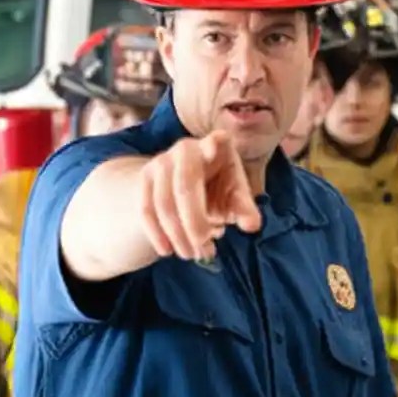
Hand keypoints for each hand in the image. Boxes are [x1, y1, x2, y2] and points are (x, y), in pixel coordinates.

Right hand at [139, 130, 262, 260]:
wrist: (186, 184)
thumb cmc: (220, 188)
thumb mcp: (236, 197)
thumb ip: (244, 209)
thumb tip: (252, 225)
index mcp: (217, 147)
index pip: (217, 141)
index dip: (214, 144)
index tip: (214, 148)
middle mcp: (187, 149)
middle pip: (186, 187)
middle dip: (194, 222)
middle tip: (205, 250)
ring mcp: (162, 161)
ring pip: (164, 202)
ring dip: (177, 234)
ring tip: (193, 255)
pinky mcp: (145, 178)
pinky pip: (146, 209)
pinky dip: (156, 233)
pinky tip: (167, 251)